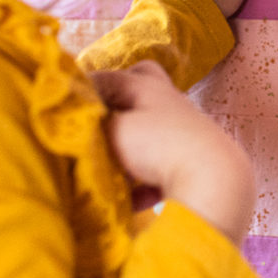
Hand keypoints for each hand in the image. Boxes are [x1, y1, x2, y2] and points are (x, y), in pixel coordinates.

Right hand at [92, 60, 256, 246]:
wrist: (214, 182)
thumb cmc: (158, 147)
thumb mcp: (114, 130)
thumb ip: (92, 122)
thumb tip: (79, 120)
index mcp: (146, 87)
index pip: (108, 76)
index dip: (82, 89)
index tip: (63, 108)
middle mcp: (168, 102)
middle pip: (141, 83)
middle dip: (116, 99)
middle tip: (97, 120)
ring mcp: (185, 130)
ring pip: (151, 129)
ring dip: (130, 148)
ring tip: (112, 169)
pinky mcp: (194, 162)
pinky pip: (164, 166)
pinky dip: (147, 182)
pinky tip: (137, 201)